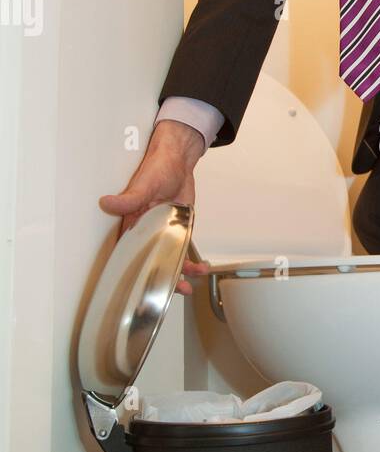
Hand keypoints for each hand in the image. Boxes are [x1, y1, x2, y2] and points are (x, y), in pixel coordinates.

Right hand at [98, 120, 210, 295]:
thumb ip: (129, 199)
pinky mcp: (178, 229)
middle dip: (158, 278)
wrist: (178, 160)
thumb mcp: (143, 185)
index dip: (132, 272)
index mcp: (131, 223)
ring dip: (178, 273)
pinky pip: (182, 249)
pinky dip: (190, 260)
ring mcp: (163, 232)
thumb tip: (107, 203)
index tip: (138, 288)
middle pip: (149, 261)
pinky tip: (199, 267)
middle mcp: (146, 231)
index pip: (127, 253)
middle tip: (171, 290)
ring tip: (188, 285)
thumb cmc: (156, 168)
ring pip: (167, 258)